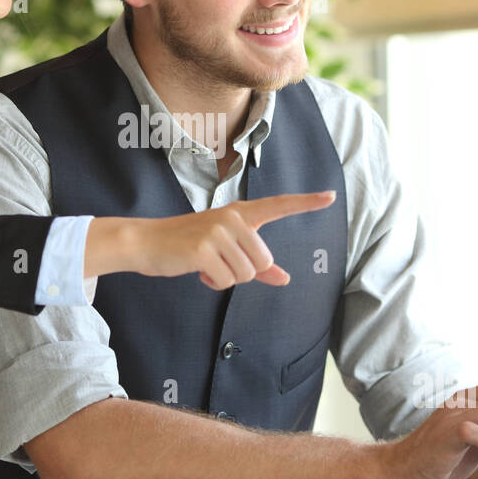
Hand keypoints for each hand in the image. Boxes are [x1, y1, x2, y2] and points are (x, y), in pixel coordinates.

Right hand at [84, 190, 336, 287]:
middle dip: (243, 272)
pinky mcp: (204, 249)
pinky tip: (198, 270)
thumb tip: (286, 278)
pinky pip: (227, 280)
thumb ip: (258, 265)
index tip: (331, 196)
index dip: (306, 203)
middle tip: (218, 262)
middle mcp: (232, 218)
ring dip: (226, 278)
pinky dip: (214, 282)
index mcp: (240, 214)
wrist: (146, 243)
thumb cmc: (187, 246)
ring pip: (247, 274)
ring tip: (206, 264)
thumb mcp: (223, 249)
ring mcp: (218, 232)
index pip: (278, 205)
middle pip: (263, 261)